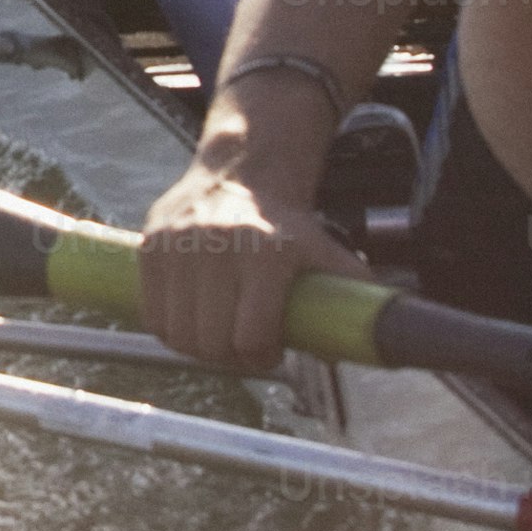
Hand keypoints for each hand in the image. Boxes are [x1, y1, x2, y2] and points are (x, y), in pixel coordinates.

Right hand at [136, 158, 369, 372]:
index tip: (269, 351)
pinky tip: (192, 322)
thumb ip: (352, 292)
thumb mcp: (324, 251)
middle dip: (229, 357)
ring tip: (217, 335)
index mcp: (266, 254)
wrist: (241, 173)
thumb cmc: (286, 225)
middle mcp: (217, 246)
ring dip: (198, 348)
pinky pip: (152, 316)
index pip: (251, 337)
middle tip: (242, 348)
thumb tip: (381, 337)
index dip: (261, 357)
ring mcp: (178, 246)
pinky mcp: (150, 247)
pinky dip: (169, 331)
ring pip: (178, 334)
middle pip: (211, 341)